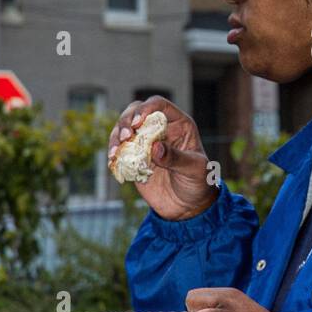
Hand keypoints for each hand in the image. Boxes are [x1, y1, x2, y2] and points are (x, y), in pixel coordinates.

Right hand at [107, 96, 216, 220]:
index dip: (146, 108)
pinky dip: (113, 152)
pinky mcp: (134, 158)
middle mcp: (160, 129)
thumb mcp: (194, 169)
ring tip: (115, 151)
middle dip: (126, 120)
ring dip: (116, 136)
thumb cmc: (198, 182)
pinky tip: (112, 160)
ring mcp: (145, 143)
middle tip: (125, 136)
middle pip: (135, 111)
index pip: (159, 105)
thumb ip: (176, 158)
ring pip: (123, 128)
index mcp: (179, 124)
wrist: (188, 206)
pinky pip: (119, 149)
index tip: (137, 122)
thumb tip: (155, 147)